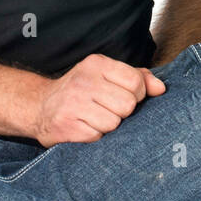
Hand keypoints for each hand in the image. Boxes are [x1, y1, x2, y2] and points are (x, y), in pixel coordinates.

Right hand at [29, 54, 165, 145]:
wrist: (40, 106)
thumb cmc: (81, 91)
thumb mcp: (106, 75)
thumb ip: (137, 78)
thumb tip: (161, 89)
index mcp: (97, 64)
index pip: (136, 82)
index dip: (137, 95)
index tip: (126, 97)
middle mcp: (83, 81)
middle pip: (128, 105)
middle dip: (122, 112)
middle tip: (108, 109)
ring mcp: (73, 104)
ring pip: (114, 123)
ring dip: (108, 126)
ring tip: (95, 119)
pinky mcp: (66, 126)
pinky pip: (97, 137)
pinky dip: (95, 136)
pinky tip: (85, 127)